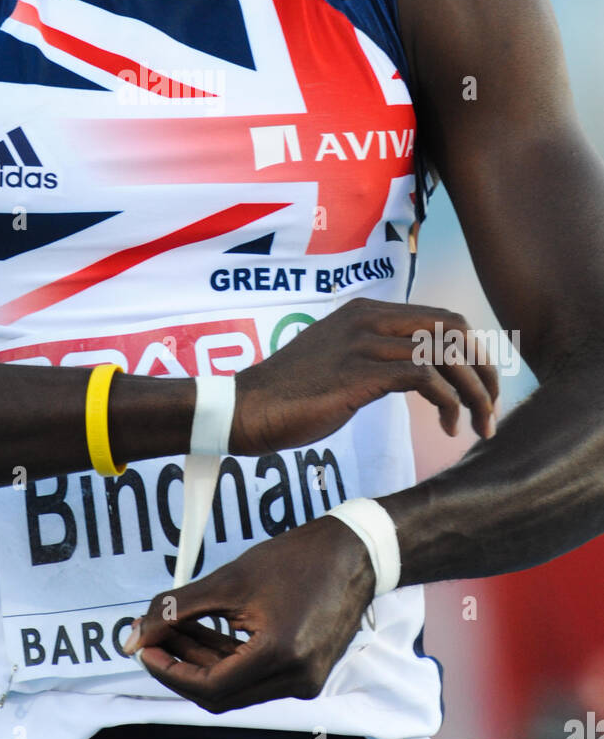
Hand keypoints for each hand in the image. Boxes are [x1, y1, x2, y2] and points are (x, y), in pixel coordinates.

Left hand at [125, 516, 374, 712]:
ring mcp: (304, 680)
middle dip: (181, 665)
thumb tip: (137, 633)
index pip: (209, 687)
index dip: (170, 671)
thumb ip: (178, 607)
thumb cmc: (297, 559)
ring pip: (236, 686)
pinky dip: (226, 658)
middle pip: (221, 693)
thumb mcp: (230, 579)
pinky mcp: (305, 672)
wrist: (353, 553)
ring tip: (172, 628)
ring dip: (201, 661)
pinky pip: (254, 676)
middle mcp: (296, 679)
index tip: (144, 648)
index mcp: (280, 656)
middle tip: (152, 635)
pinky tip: (202, 632)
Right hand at [231, 297, 498, 454]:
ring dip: (474, 392)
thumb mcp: (341, 363)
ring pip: (446, 353)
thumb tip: (418, 374)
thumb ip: (376, 357)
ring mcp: (364, 341)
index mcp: (367, 311)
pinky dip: (449, 403)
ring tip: (479, 425)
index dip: (472, 353)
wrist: (246, 408)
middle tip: (491, 408)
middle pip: (455, 328)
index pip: (443, 318)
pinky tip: (447, 427)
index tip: (480, 389)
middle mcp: (369, 317)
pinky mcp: (361, 372)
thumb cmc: (291, 395)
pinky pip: (427, 378)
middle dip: (483, 369)